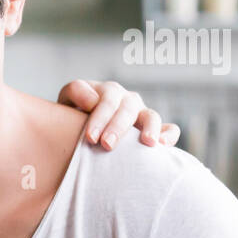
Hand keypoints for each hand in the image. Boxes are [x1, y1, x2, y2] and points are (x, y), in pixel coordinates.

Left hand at [57, 79, 180, 149]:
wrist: (78, 128)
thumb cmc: (72, 114)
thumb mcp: (68, 99)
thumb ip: (75, 92)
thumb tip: (92, 100)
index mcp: (109, 92)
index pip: (107, 101)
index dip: (99, 118)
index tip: (90, 138)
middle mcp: (128, 100)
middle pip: (128, 110)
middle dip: (118, 127)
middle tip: (107, 145)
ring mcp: (143, 114)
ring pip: (151, 116)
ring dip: (150, 128)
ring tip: (147, 143)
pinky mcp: (155, 129)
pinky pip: (169, 129)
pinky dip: (169, 135)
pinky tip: (162, 146)